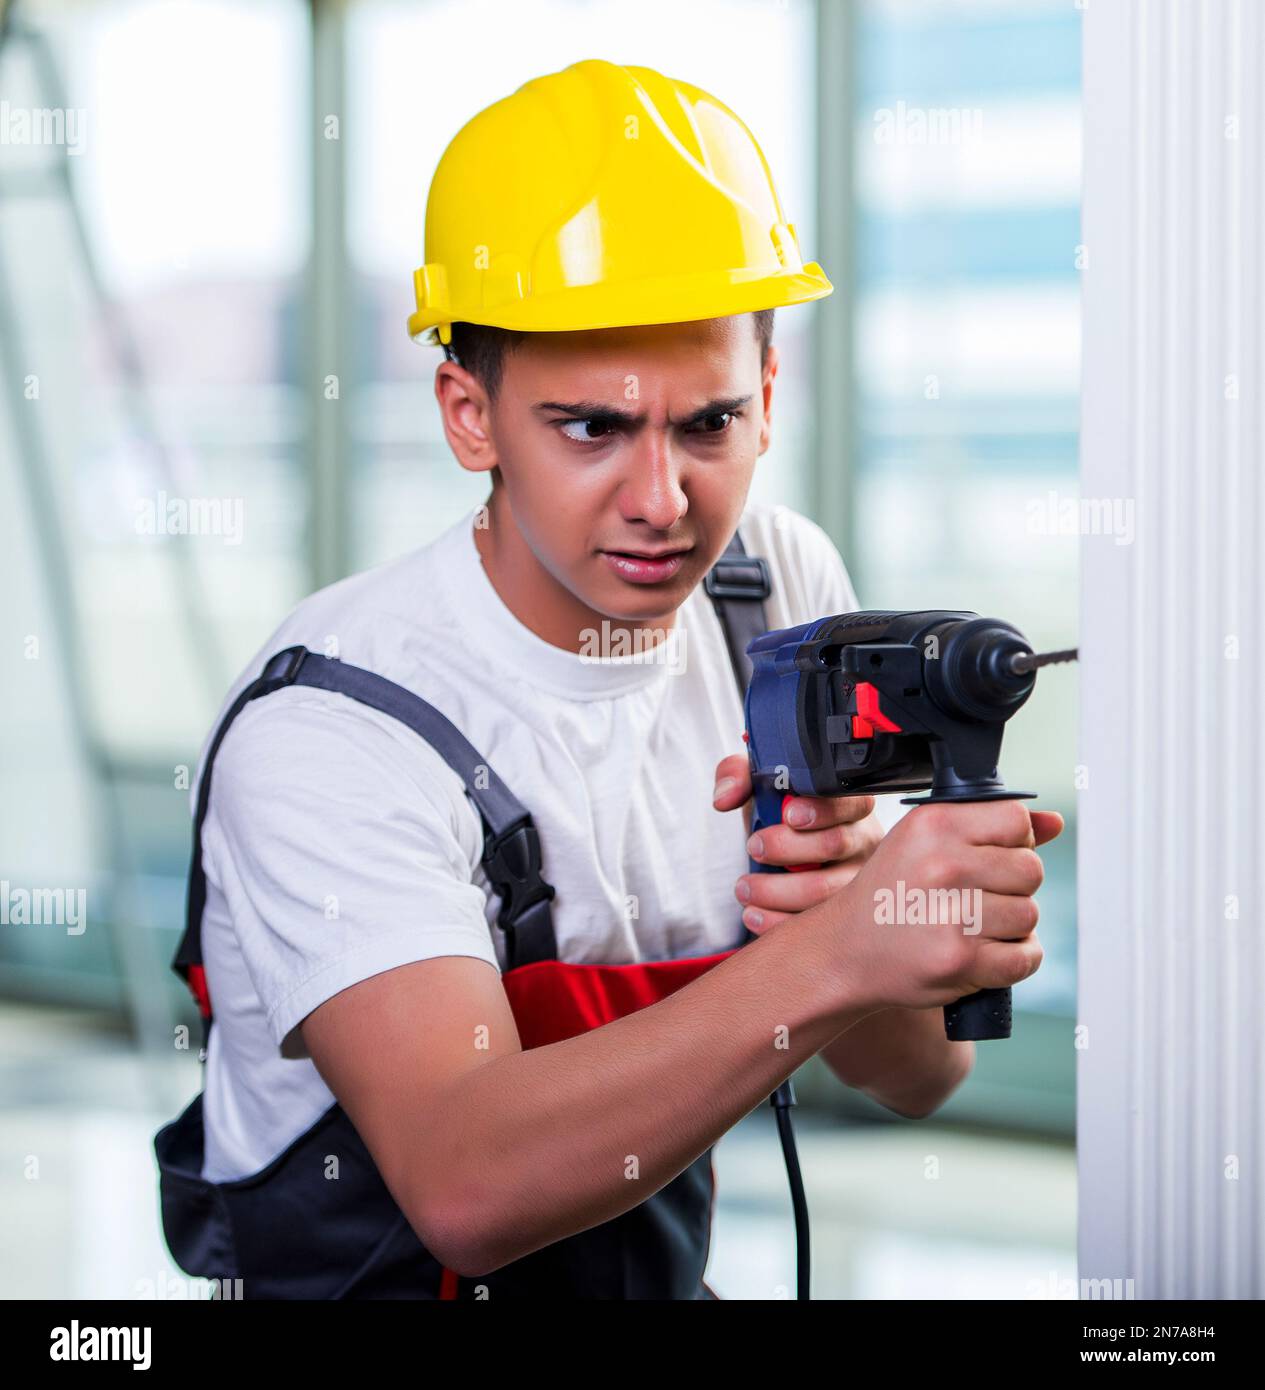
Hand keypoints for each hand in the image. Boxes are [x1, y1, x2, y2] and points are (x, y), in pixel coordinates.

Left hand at [712, 751, 885, 933]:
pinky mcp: (844, 915)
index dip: (821, 810)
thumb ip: (738, 776)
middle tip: (753, 848)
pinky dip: (778, 921)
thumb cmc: (779, 815)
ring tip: (744, 888)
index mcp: (849, 805)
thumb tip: (724, 798)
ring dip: (776, 891)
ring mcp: (858, 880)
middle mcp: (862, 840)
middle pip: (836, 844)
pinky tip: (753, 914)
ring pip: (825, 889)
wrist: (780, 852)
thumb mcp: (758, 787)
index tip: (787, 815)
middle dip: (787, 848)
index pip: (848, 802)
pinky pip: (817, 925)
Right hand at [830, 798, 1063, 1013]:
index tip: (987, 859)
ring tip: (972, 927)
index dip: (1013, 842)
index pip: (1017, 819)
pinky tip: (981, 953)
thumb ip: (990, 828)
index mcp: (934, 824)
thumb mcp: (925, 843)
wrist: (845, 949)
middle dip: (1013, 887)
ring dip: (1011, 926)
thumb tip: (1055, 823)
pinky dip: (1013, 960)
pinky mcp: (960, 959)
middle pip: (1031, 869)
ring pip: (1030, 914)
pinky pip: (1026, 956)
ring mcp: (953, 914)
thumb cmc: (891, 892)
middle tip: (975, 897)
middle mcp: (943, 864)